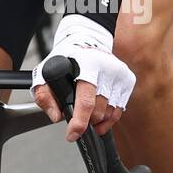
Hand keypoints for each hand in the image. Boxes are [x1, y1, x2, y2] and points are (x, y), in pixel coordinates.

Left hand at [32, 15, 134, 140]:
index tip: (72, 134)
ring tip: (88, 117)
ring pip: (111, 112)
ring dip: (98, 121)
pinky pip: (120, 109)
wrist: (88, 39)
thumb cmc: (67, 58)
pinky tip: (100, 116)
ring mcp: (120, 74)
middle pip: (99, 110)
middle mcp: (107, 68)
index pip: (86, 101)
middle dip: (87, 120)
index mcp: (87, 64)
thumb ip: (44, 96)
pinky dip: (109, 118)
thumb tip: (56, 116)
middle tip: (77, 118)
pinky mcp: (128, 80)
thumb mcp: (46, 72)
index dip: (79, 122)